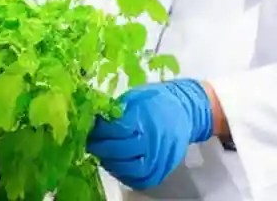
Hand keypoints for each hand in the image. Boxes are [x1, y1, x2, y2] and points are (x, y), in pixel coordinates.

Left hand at [86, 79, 213, 189]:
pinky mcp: (163, 169)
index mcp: (146, 118)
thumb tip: (96, 121)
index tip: (91, 129)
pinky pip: (141, 180)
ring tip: (103, 155)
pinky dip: (126, 175)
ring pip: (129, 169)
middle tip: (92, 144)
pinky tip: (118, 165)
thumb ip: (117, 110)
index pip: (116, 130)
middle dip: (101, 148)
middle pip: (120, 151)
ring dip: (111, 164)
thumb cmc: (157, 101)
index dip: (100, 131)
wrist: (185, 110)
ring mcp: (160, 157)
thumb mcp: (136, 97)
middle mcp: (154, 139)